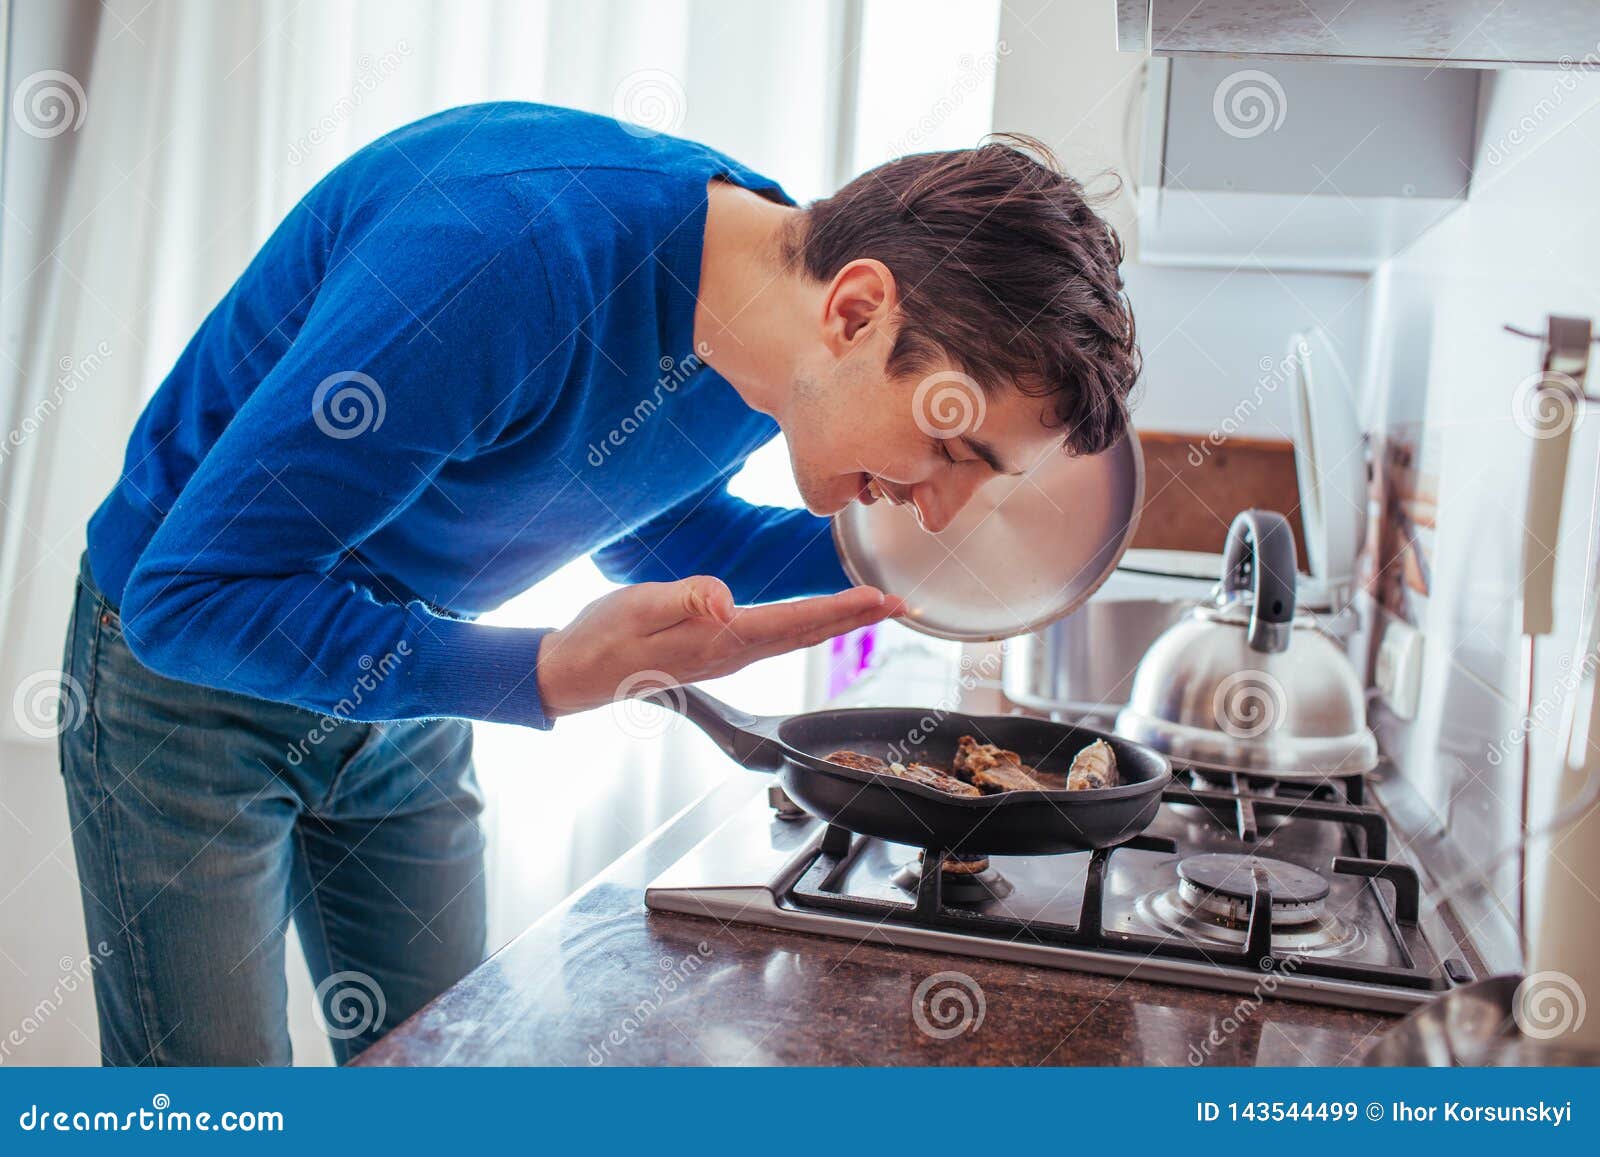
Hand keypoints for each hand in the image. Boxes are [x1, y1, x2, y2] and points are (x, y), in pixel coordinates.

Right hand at [536, 577, 902, 717]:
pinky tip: (818, 618)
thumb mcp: (636, 607)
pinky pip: (776, 638)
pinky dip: (808, 624)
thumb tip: (725, 600)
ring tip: (874, 608)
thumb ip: (684, 601)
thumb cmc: (602, 636)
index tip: (880, 597)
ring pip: (796, 637)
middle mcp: (731, 653)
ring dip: (839, 621)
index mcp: (720, 641)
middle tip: (901, 604)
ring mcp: (725, 655)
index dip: (841, 609)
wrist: (574, 671)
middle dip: (857, 618)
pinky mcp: (715, 650)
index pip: (795, 622)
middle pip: (808, 633)